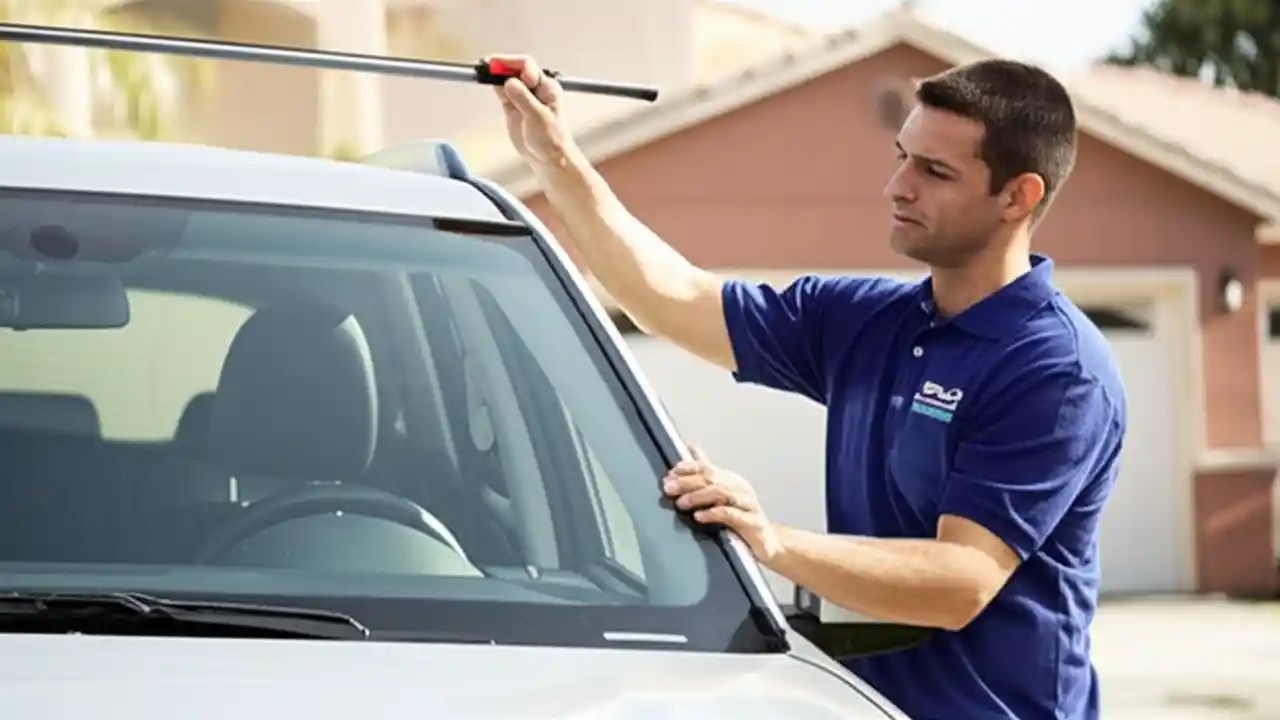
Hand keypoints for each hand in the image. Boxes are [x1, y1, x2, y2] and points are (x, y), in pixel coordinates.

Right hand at [487, 54, 574, 166]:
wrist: (547, 158)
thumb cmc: (551, 139)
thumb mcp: (538, 117)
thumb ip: (524, 99)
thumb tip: (509, 82)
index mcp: (547, 86)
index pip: (528, 67)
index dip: (513, 64)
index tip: (500, 67)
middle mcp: (535, 88)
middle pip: (516, 70)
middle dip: (502, 65)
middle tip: (487, 64)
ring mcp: (522, 97)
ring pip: (507, 79)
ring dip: (496, 74)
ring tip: (482, 70)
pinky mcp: (513, 107)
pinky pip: (502, 92)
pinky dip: (495, 86)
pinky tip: (487, 81)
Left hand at [662, 445, 782, 562]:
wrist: (768, 544)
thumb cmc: (741, 519)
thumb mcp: (722, 496)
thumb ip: (707, 473)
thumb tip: (691, 446)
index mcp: (732, 480)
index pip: (708, 468)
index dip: (689, 468)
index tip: (670, 473)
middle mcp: (741, 489)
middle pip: (713, 479)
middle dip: (688, 482)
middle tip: (668, 488)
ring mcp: (749, 505)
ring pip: (722, 493)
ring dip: (698, 496)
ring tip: (681, 503)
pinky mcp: (753, 523)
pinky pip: (732, 515)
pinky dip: (714, 513)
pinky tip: (699, 516)